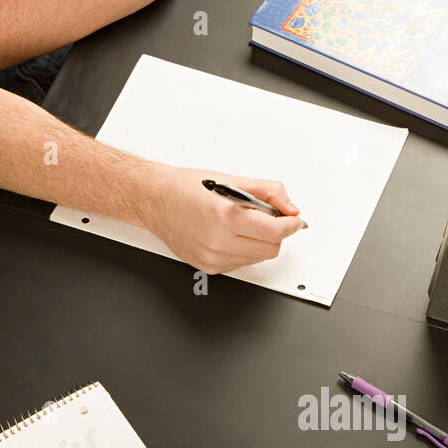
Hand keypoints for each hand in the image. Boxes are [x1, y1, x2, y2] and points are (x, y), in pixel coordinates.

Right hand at [142, 166, 304, 273]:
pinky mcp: (208, 267)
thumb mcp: (232, 180)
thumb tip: (290, 208)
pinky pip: (241, 263)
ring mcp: (212, 258)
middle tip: (270, 219)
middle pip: (270, 250)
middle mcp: (218, 241)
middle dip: (276, 234)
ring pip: (257, 259)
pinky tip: (231, 235)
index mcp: (225, 216)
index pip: (274, 232)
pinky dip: (244, 250)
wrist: (154, 200)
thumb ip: (269, 192)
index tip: (293, 220)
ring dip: (259, 243)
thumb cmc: (186, 188)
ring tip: (244, 224)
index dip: (290, 226)